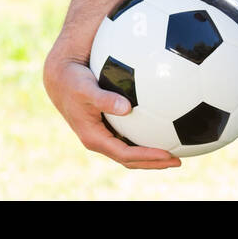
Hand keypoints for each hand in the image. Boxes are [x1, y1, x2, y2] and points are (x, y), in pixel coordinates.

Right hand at [43, 55, 181, 168]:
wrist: (60, 76)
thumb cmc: (72, 81)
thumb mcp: (85, 89)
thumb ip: (104, 99)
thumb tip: (127, 108)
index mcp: (94, 138)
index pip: (125, 154)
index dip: (146, 156)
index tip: (167, 154)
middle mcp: (101, 140)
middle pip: (131, 159)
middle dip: (154, 162)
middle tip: (178, 160)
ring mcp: (104, 133)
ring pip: (131, 149)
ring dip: (151, 153)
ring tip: (175, 150)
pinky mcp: (108, 124)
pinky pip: (130, 135)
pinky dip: (146, 136)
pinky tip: (163, 125)